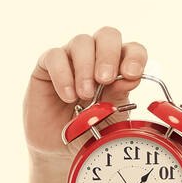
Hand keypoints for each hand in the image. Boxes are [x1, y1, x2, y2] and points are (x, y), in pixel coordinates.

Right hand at [24, 26, 147, 158]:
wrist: (61, 147)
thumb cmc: (91, 128)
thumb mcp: (110, 116)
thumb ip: (120, 96)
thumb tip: (130, 78)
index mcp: (120, 66)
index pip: (132, 49)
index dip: (135, 57)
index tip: (131, 74)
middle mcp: (97, 56)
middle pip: (107, 35)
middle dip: (109, 55)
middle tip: (105, 80)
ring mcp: (71, 58)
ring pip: (81, 42)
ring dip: (85, 67)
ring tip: (85, 94)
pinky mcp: (46, 66)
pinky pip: (54, 56)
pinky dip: (63, 75)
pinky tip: (68, 96)